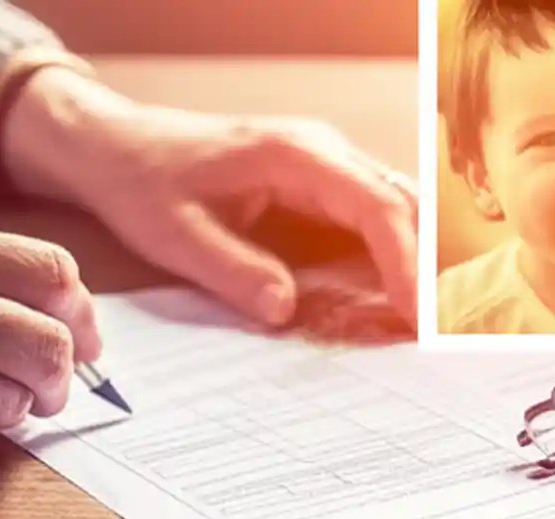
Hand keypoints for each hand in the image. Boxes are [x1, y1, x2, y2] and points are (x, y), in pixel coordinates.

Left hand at [0, 64, 417, 328]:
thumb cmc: (144, 182)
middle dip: (426, 267)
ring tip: (422, 325)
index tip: (415, 314)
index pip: (375, 204)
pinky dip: (391, 257)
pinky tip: (392, 301)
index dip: (405, 261)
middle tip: (434, 335)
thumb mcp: (175, 235)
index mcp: (294, 154)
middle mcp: (322, 151)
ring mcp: (325, 165)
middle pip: (403, 203)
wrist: (119, 147)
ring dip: (415, 262)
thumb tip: (285, 311)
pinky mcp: (319, 186)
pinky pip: (372, 218)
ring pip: (396, 209)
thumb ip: (233, 271)